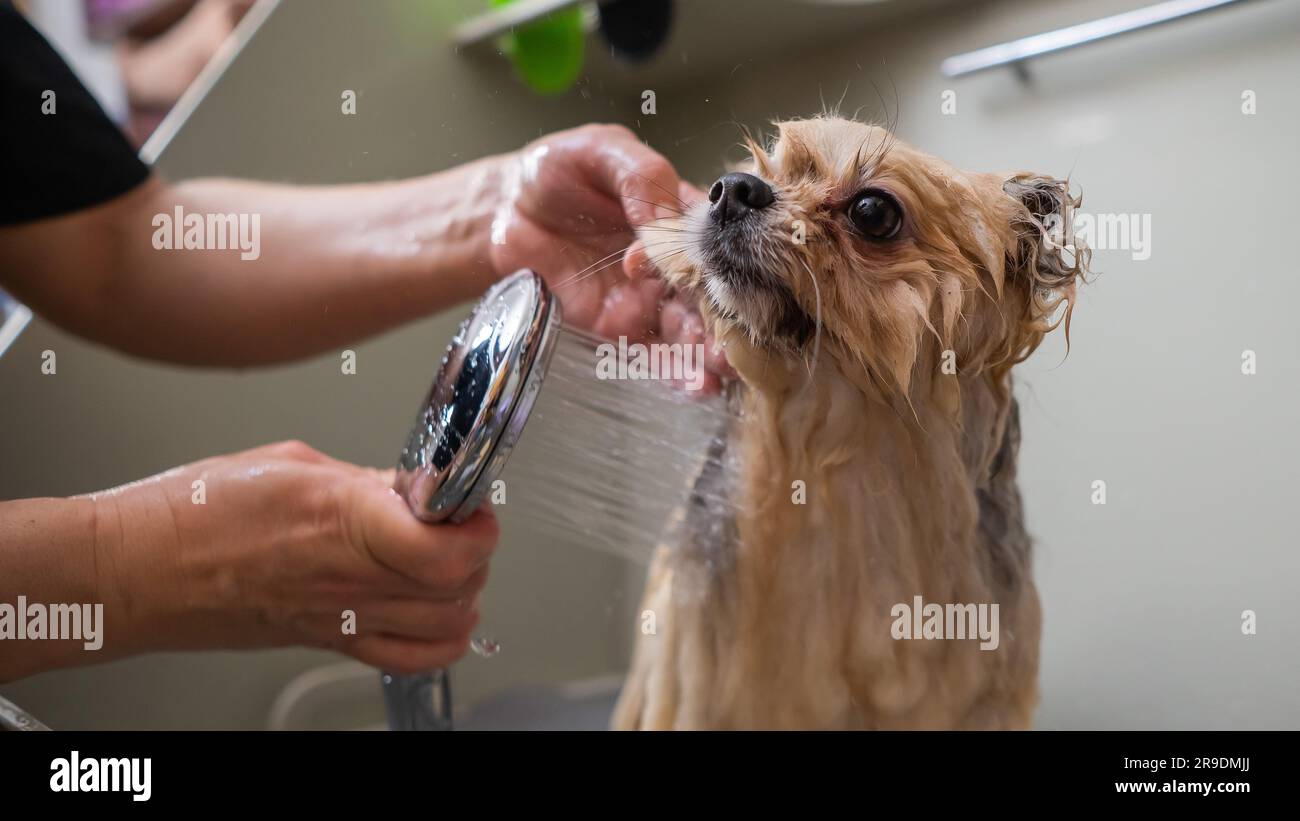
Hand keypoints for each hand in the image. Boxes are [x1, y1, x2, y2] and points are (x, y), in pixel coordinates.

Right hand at [93, 441, 496, 673]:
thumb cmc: (194, 513)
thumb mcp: (292, 463)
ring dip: (463, 591)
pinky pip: (412, 658)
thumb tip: (411, 487)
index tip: (469, 501)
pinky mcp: (331, 639)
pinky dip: (440, 638)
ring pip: (448, 626)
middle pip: (460, 586)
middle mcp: (351, 578)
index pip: (447, 547)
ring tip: (445, 559)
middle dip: (475, 549)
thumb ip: (366, 480)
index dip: (476, 524)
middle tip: (457, 520)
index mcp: (345, 520)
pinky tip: (431, 608)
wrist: (140, 570)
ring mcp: (343, 617)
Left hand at [488, 124, 733, 391]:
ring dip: (705, 355)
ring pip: (687, 331)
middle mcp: (669, 263)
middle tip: (729, 346)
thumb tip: (661, 218)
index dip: (710, 261)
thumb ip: (638, 177)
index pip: (709, 242)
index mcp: (677, 216)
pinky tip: (691, 387)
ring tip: (714, 374)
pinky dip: (672, 373)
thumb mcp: (599, 151)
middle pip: (707, 295)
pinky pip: (650, 355)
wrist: (504, 209)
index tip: (704, 279)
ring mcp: (644, 299)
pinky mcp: (615, 328)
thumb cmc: (557, 171)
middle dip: (721, 323)